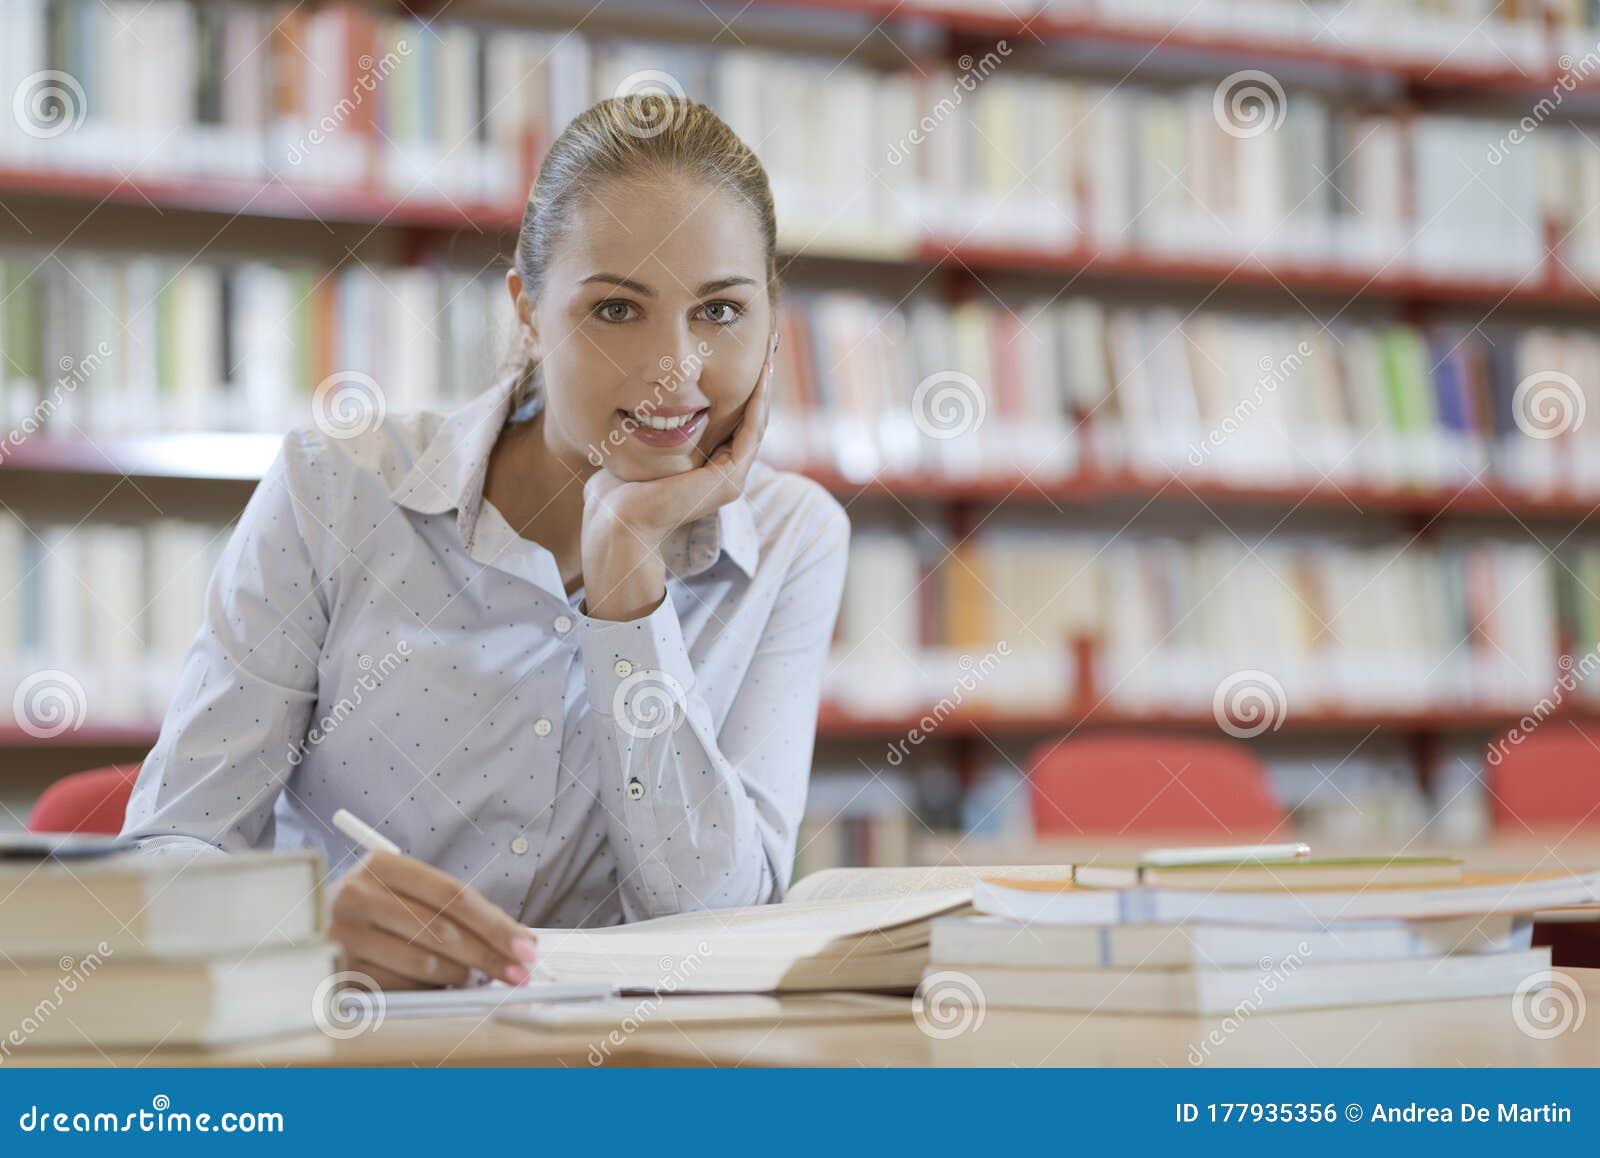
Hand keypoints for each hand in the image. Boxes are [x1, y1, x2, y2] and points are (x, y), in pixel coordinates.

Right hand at [328, 850, 538, 989]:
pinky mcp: (338, 970)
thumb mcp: (404, 892)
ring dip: (459, 976)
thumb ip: (450, 910)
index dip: (496, 923)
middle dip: (489, 956)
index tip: (526, 945)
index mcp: (382, 864)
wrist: (304, 926)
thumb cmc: (373, 909)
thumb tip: (510, 941)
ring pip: (424, 963)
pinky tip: (437, 986)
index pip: (454, 894)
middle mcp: (358, 894)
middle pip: (443, 930)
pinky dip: (427, 990)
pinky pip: (400, 986)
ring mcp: (344, 934)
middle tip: (518, 973)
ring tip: (474, 978)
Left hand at [580, 330, 776, 620]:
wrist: (616, 519)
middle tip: (770, 342)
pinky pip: (750, 434)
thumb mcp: (640, 445)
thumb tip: (645, 400)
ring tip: (771, 353)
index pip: (734, 420)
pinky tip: (761, 378)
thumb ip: (652, 428)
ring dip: (765, 388)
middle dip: (761, 380)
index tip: (748, 352)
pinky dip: (757, 405)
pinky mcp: (730, 481)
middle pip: (751, 418)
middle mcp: (726, 475)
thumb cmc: (617, 488)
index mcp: (709, 468)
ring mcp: (731, 480)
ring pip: (757, 423)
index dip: (743, 386)